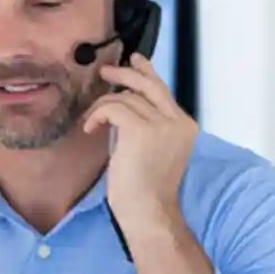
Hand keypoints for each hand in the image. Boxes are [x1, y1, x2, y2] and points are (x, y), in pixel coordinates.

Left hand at [82, 53, 198, 238]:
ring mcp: (161, 125)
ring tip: (91, 123)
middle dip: (125, 73)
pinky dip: (97, 115)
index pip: (163, 92)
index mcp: (184, 127)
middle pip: (149, 85)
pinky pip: (113, 108)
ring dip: (102, 107)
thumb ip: (147, 125)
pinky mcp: (141, 130)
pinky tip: (90, 129)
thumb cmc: (145, 190)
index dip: (147, 73)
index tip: (135, 61)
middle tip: (105, 71)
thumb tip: (125, 102)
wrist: (148, 212)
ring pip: (125, 98)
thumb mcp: (150, 150)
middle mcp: (177, 122)